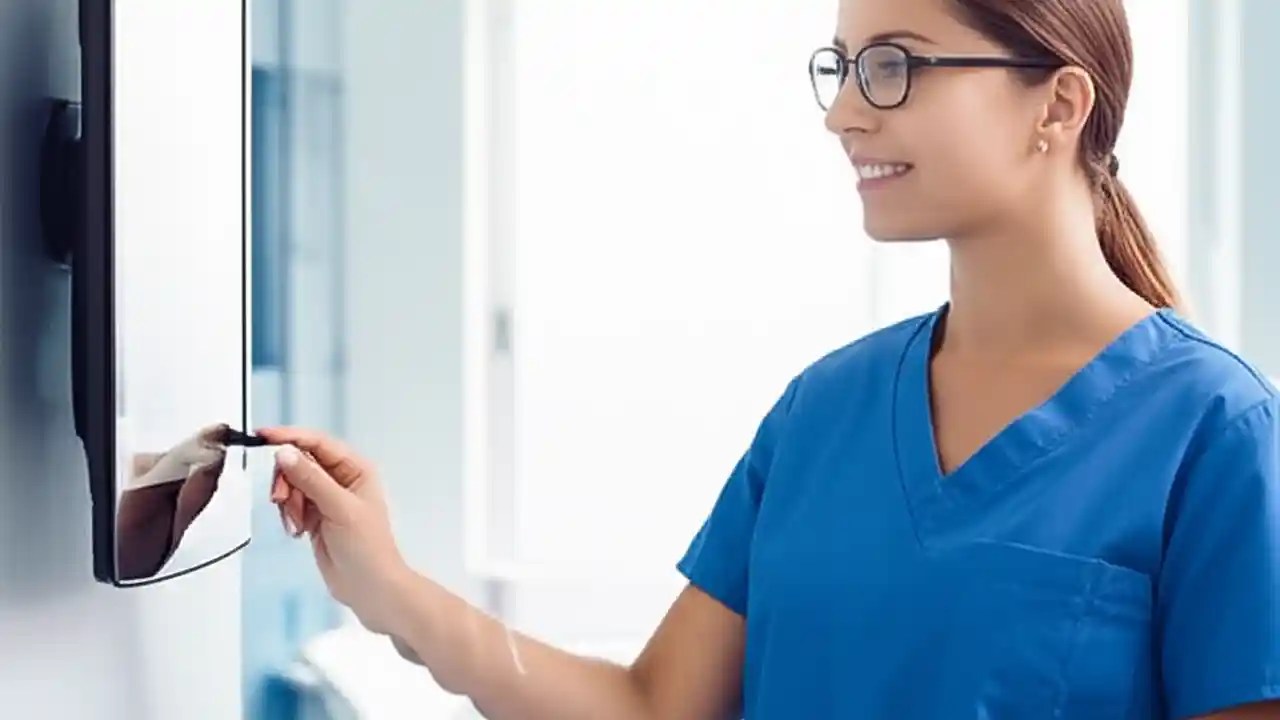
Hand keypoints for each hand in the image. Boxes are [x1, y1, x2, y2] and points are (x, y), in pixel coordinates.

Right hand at [256, 426, 416, 635]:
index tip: (263, 437)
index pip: (318, 443)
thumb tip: (285, 453)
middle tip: (282, 501)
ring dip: (288, 502)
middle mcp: (342, 479)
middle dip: (286, 480)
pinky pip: (291, 504)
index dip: (290, 437)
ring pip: (292, 484)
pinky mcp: (315, 516)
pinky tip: (298, 531)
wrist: (369, 588)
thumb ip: (311, 479)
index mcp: (356, 469)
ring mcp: (327, 498)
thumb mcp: (339, 508)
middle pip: (299, 462)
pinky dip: (289, 515)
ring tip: (297, 524)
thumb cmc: (367, 548)